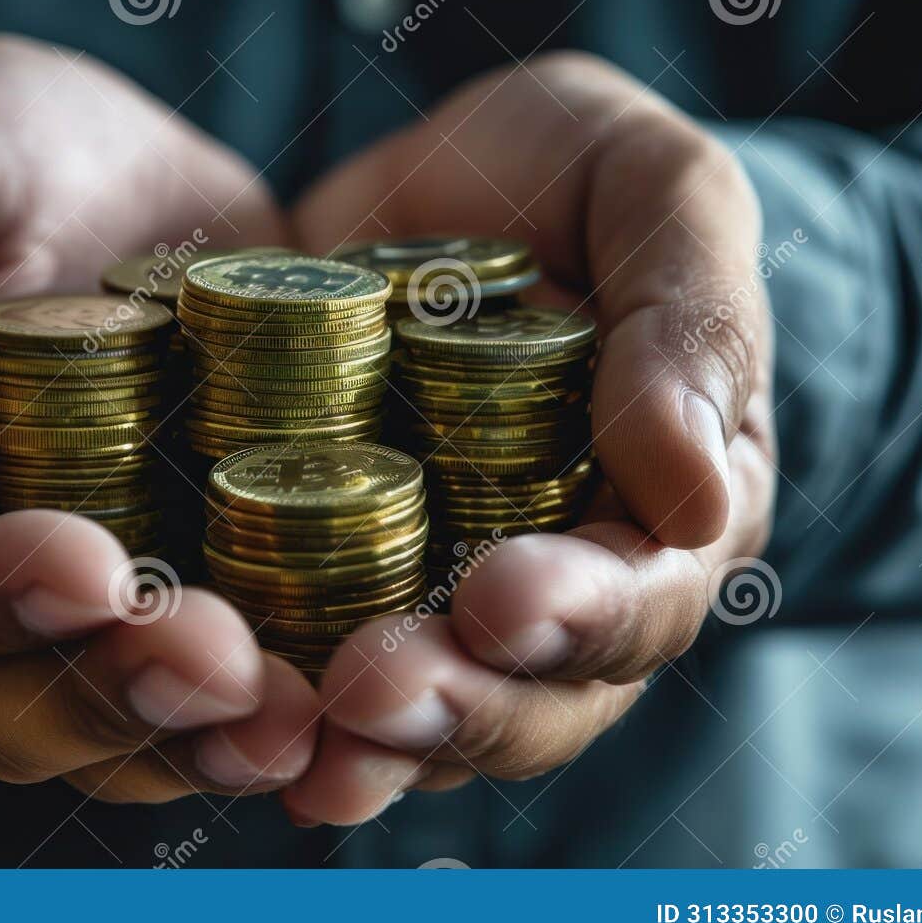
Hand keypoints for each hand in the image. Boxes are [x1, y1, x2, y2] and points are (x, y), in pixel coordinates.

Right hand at [0, 36, 318, 801]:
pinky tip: (351, 710)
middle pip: (8, 695)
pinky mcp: (191, 602)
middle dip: (114, 689)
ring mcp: (79, 614)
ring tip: (298, 720)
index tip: (89, 566)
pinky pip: (220, 698)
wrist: (129, 171)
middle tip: (221, 666)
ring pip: (117, 729)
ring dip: (202, 738)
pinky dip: (277, 715)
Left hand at [283, 53, 776, 822]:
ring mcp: (445, 597)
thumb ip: (691, 320)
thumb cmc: (578, 175)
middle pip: (535, 694)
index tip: (504, 601)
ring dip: (370, 745)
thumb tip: (694, 494)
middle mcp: (563, 586)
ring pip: (430, 718)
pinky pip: (317, 670)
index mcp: (664, 508)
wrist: (449, 180)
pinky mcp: (340, 581)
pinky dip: (284, 710)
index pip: (647, 595)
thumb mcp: (654, 191)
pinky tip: (226, 727)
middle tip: (375, 691)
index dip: (584, 613)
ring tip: (303, 746)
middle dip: (461, 704)